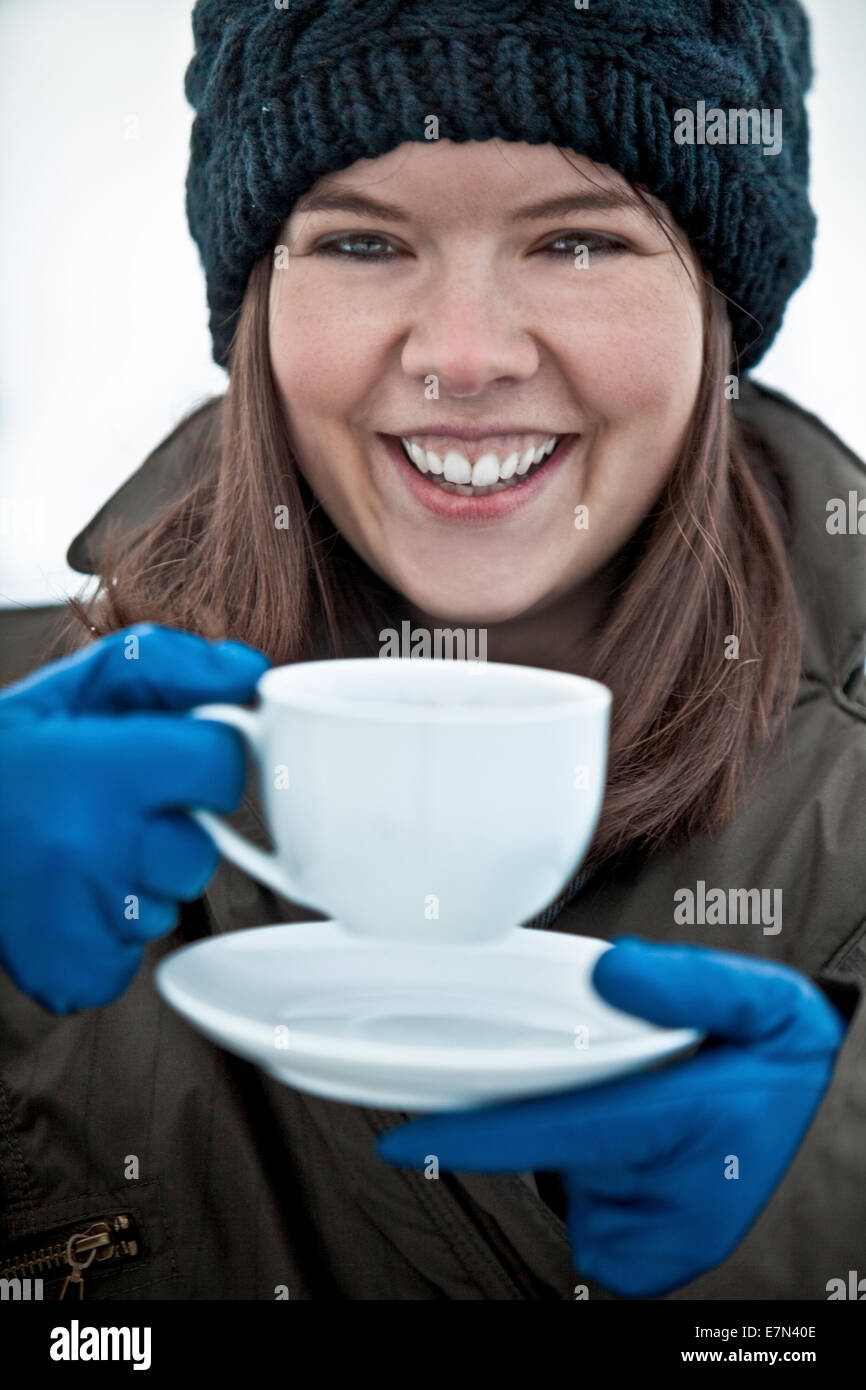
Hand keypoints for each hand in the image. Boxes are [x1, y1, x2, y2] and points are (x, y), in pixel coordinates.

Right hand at [0, 623, 269, 1012]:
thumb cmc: (6, 757)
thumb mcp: (74, 689)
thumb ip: (168, 668)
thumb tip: (250, 673)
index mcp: (99, 771)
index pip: (221, 767)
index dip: (202, 759)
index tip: (164, 760)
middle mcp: (92, 850)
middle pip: (201, 850)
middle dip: (170, 829)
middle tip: (105, 812)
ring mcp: (82, 920)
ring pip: (169, 903)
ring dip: (139, 882)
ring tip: (78, 853)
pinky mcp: (71, 972)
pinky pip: (134, 955)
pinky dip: (109, 934)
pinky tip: (67, 898)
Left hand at [376, 936, 847, 1296]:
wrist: (849, 1145)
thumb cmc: (792, 1076)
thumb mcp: (766, 1006)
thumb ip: (691, 984)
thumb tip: (610, 972)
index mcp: (669, 1126)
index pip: (544, 1131)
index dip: (468, 1137)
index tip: (400, 1139)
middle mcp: (656, 1196)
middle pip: (555, 1154)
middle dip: (565, 1119)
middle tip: (630, 1091)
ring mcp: (655, 1240)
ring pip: (576, 1186)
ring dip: (594, 1154)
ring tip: (658, 1125)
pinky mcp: (654, 1263)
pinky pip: (600, 1226)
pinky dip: (612, 1192)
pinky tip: (659, 1165)